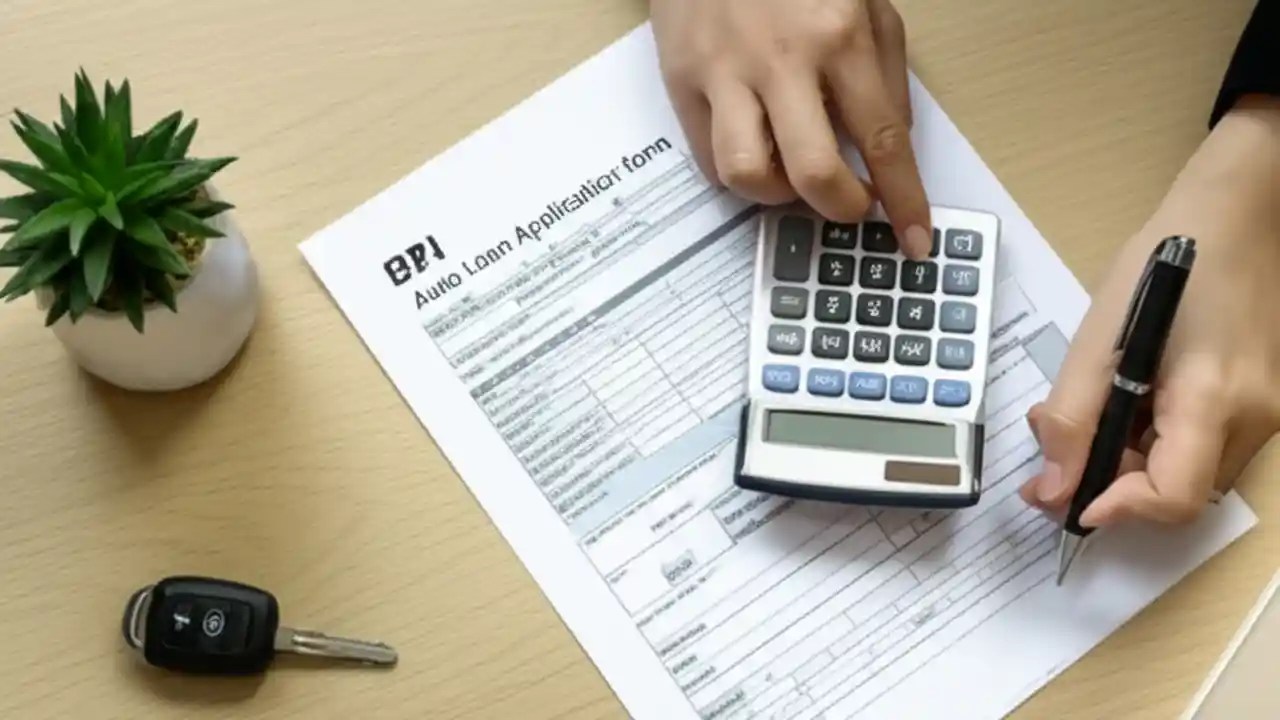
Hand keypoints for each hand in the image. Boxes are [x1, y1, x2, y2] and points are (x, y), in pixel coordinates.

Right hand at [649, 0, 932, 257]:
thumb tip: (890, 149)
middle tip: (850, 204)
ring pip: (747, 176)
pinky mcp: (681, 82)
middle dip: (841, 207)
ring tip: (792, 173)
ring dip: (778, 194)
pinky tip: (755, 149)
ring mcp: (724, 74)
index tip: (914, 240)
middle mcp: (782, 61)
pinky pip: (708, 158)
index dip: (903, 199)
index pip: (882, 139)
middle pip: (813, 173)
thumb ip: (884, 74)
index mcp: (839, 36)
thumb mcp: (865, 2)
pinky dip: (738, 172)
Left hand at [1021, 95, 1279, 527]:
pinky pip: (1200, 446)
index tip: (1061, 493)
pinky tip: (1121, 401)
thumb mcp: (1100, 338)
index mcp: (1217, 401)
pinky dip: (1152, 440)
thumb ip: (1073, 418)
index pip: (1172, 499)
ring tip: (1086, 412)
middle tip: (1055, 448)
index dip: (1113, 508)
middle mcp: (1253, 420)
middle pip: (1176, 493)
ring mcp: (1262, 414)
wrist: (1236, 213)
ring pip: (1186, 474)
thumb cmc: (1167, 259)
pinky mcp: (1256, 402)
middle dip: (1108, 481)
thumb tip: (1052, 489)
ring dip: (1126, 460)